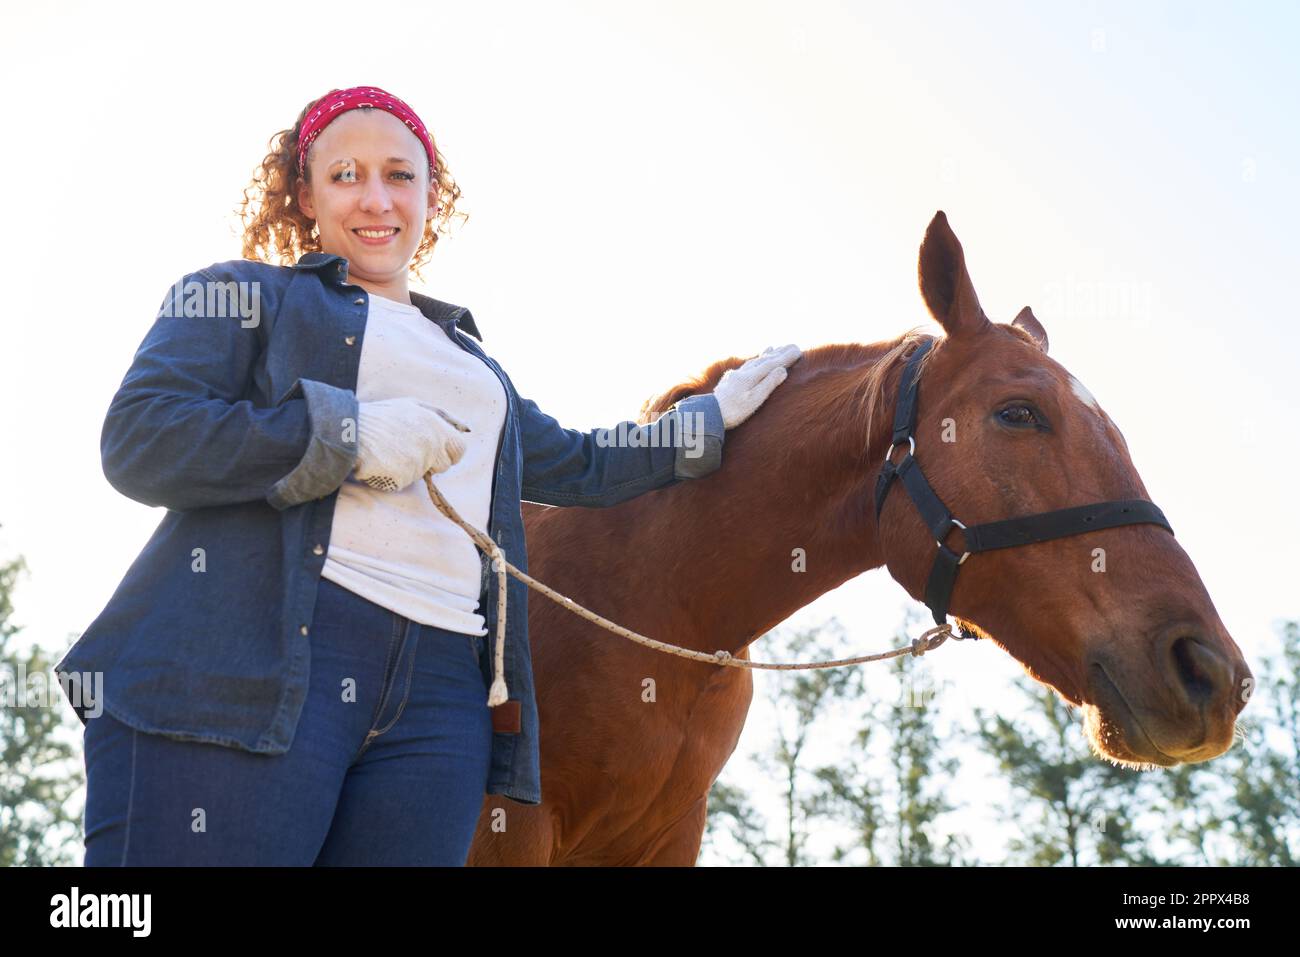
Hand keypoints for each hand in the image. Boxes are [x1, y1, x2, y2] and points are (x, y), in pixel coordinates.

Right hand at [353, 397, 470, 491]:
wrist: (349, 431)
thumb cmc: (381, 417)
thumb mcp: (412, 406)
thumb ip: (442, 416)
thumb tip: (466, 430)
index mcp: (435, 424)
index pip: (460, 448)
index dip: (449, 452)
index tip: (436, 451)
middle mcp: (430, 442)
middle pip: (446, 464)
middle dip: (435, 463)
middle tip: (411, 452)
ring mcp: (418, 461)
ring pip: (424, 473)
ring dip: (412, 467)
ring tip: (391, 452)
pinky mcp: (403, 477)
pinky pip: (406, 481)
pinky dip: (396, 476)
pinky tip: (383, 462)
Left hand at [712, 344, 801, 428]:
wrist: (708, 414)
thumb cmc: (734, 411)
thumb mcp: (755, 399)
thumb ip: (768, 384)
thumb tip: (782, 370)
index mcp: (751, 376)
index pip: (772, 363)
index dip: (786, 357)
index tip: (799, 350)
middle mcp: (743, 372)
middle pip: (764, 359)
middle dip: (779, 353)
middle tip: (792, 345)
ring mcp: (735, 375)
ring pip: (753, 361)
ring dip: (765, 355)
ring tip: (772, 347)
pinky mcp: (728, 381)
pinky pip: (745, 366)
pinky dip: (753, 362)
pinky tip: (751, 363)